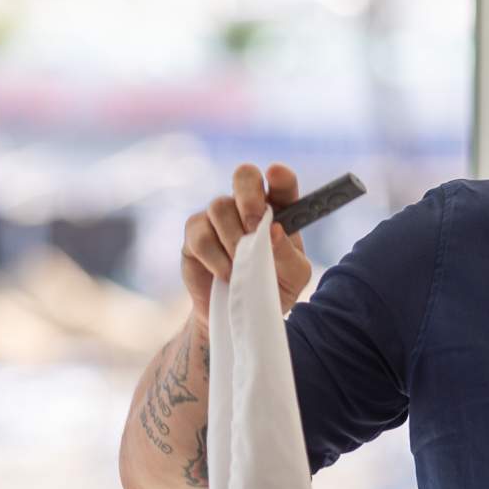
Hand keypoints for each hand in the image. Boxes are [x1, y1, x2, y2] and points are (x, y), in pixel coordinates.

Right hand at [181, 161, 311, 328]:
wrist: (240, 313)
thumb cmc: (273, 287)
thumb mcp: (292, 277)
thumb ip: (288, 254)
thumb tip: (274, 231)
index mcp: (279, 210)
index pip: (282, 183)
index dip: (280, 176)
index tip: (276, 175)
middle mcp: (247, 206)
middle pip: (244, 175)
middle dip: (248, 197)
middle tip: (254, 226)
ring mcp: (219, 217)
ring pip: (219, 206)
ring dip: (233, 238)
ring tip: (241, 266)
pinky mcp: (195, 235)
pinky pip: (201, 235)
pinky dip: (216, 257)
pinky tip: (226, 274)